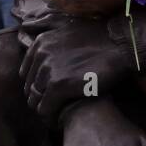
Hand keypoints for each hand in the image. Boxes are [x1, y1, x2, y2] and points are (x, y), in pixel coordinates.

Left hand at [19, 15, 136, 121]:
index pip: (27, 74)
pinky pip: (46, 110)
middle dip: (41, 99)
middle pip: (30, 88)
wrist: (120, 46)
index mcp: (40, 43)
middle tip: (56, 106)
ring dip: (46, 109)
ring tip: (58, 114)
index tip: (51, 93)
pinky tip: (61, 120)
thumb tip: (25, 26)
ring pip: (36, 101)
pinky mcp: (59, 86)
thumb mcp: (67, 25)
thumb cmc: (98, 38)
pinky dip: (51, 118)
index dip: (38, 86)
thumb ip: (44, 26)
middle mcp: (40, 55)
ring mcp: (49, 70)